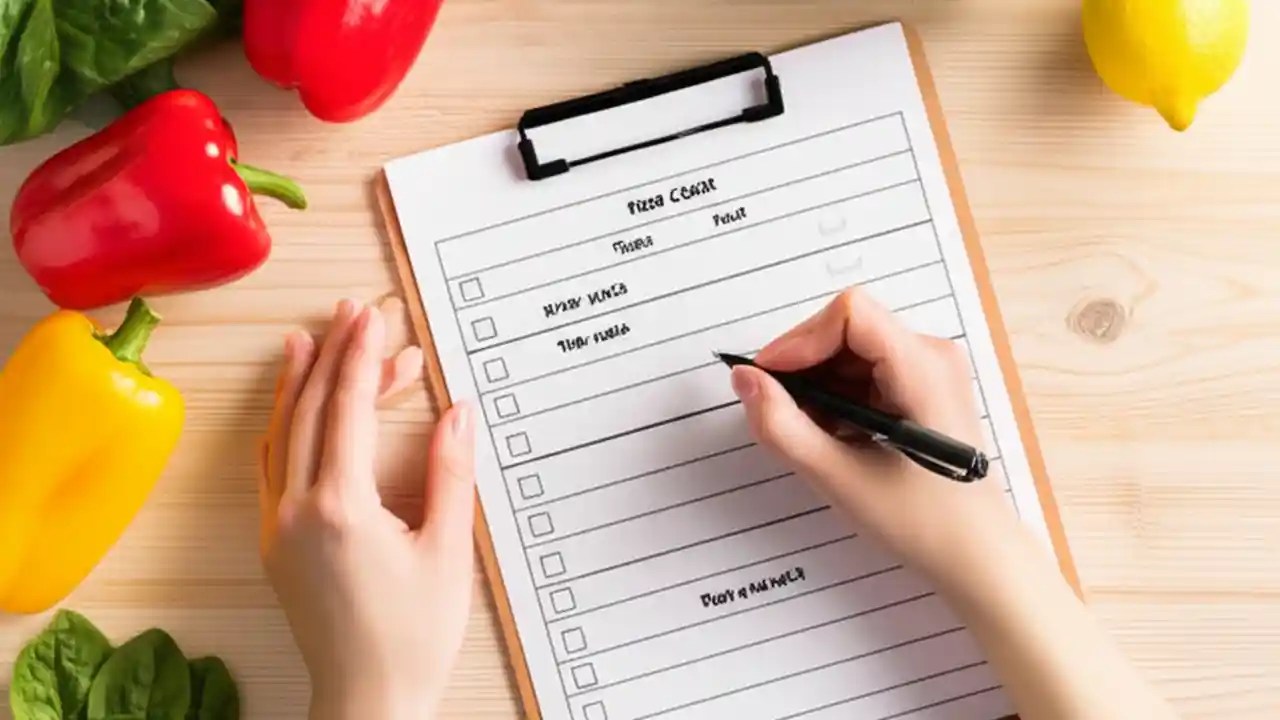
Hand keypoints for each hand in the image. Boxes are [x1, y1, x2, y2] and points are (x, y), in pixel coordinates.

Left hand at [259, 299, 475, 719]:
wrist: (369, 700)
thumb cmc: (412, 638)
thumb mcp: (447, 551)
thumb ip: (450, 474)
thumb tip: (457, 413)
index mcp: (341, 508)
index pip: (346, 409)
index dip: (361, 357)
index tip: (372, 318)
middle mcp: (298, 512)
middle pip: (310, 411)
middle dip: (331, 356)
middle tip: (350, 313)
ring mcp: (281, 528)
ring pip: (282, 436)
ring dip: (299, 386)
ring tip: (307, 341)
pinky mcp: (278, 544)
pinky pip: (272, 468)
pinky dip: (283, 428)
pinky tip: (292, 411)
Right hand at [729, 288, 1023, 591]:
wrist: (977, 555)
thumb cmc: (924, 522)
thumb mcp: (840, 477)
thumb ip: (783, 427)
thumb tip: (745, 381)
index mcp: (922, 368)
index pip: (849, 314)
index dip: (800, 340)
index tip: (767, 378)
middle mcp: (931, 356)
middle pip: (845, 329)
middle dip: (803, 366)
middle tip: (777, 412)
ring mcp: (928, 370)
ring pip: (849, 350)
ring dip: (816, 385)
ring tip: (808, 434)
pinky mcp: (920, 387)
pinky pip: (864, 371)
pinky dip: (835, 397)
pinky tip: (831, 437)